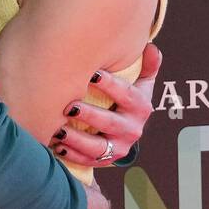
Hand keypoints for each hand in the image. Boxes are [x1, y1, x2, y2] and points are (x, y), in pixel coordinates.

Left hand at [52, 42, 161, 166]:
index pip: (128, 95)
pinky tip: (57, 145)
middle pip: (110, 123)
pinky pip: (88, 161)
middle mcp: (132, 129)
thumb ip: (147, 66)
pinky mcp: (105, 160)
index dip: (111, 85)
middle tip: (69, 106)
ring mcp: (119, 147)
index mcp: (141, 107)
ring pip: (98, 147)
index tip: (93, 74)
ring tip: (59, 130)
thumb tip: (151, 48)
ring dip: (77, 139)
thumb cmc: (127, 98)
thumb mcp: (141, 83)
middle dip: (89, 115)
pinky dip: (72, 154)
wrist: (126, 129)